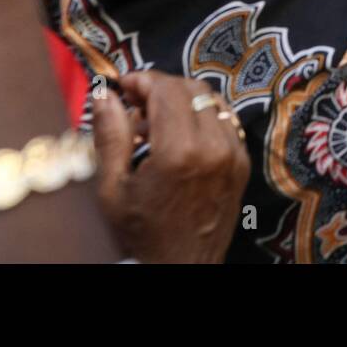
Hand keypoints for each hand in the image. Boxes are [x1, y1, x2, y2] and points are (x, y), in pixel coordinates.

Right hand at [93, 72, 249, 263]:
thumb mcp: (113, 188)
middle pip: (192, 89)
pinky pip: (226, 121)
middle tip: (136, 102)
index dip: (143, 80)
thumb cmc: (143, 233)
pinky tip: (180, 134)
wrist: (182, 267)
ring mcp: (234, 154)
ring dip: (183, 100)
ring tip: (155, 121)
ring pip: (212, 101)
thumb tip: (104, 94)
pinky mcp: (243, 163)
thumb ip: (110, 136)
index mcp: (180, 152)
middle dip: (162, 87)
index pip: (167, 89)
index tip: (124, 85)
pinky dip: (203, 116)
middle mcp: (214, 147)